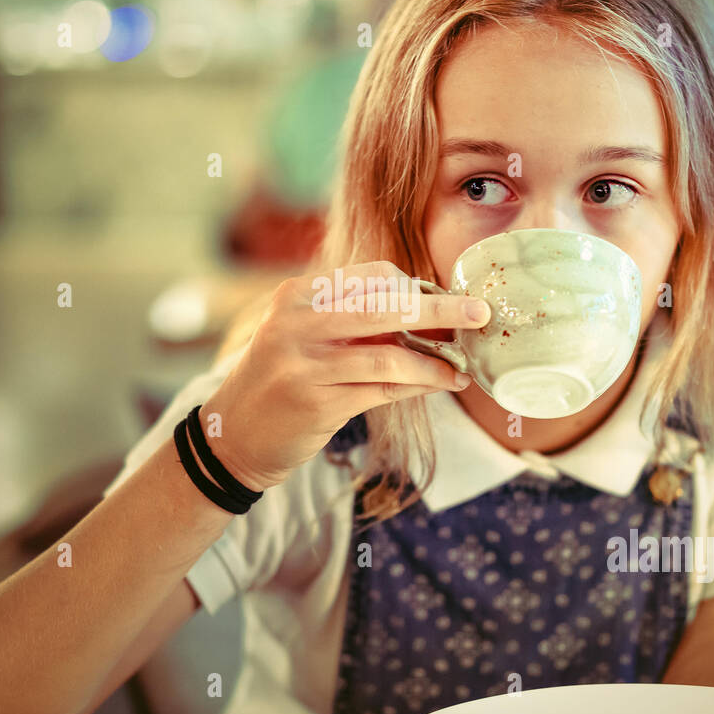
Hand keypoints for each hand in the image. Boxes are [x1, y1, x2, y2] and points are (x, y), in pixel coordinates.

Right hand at [198, 260, 490, 490]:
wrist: (232, 436)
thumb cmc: (279, 380)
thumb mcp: (302, 336)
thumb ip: (351, 319)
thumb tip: (426, 310)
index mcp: (296, 296)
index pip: (371, 277)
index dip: (416, 286)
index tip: (447, 298)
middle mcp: (296, 323)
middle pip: (385, 308)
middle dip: (441, 310)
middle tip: (481, 313)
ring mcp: (304, 365)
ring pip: (389, 355)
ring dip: (434, 361)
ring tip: (461, 366)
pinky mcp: (316, 403)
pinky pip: (382, 390)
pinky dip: (417, 385)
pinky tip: (440, 385)